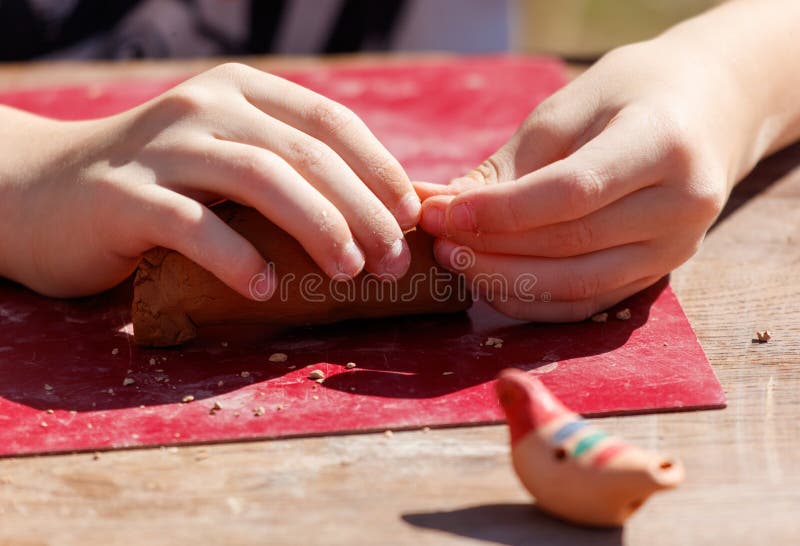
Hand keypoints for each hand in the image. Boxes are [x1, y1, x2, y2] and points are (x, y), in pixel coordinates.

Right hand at [0, 63, 418, 298]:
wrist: (43, 193)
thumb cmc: (156, 186)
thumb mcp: (223, 157)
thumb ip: (285, 169)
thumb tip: (375, 216)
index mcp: (241, 93)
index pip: (330, 120)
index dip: (380, 168)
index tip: (411, 216)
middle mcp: (207, 108)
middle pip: (306, 154)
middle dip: (363, 210)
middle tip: (393, 260)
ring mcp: (164, 148)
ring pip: (261, 178)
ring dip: (318, 227)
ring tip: (349, 272)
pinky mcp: (126, 195)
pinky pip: (194, 224)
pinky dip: (238, 256)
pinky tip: (266, 287)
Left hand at [415, 39, 751, 320]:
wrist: (703, 112)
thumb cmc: (626, 98)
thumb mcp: (566, 112)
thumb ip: (507, 167)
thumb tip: (440, 207)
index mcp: (661, 144)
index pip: (572, 193)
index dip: (499, 212)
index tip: (440, 213)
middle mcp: (681, 205)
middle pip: (571, 246)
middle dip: (490, 248)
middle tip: (436, 238)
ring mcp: (675, 248)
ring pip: (577, 287)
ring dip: (504, 281)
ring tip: (454, 259)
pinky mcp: (657, 275)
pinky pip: (586, 305)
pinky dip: (531, 301)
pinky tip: (489, 281)